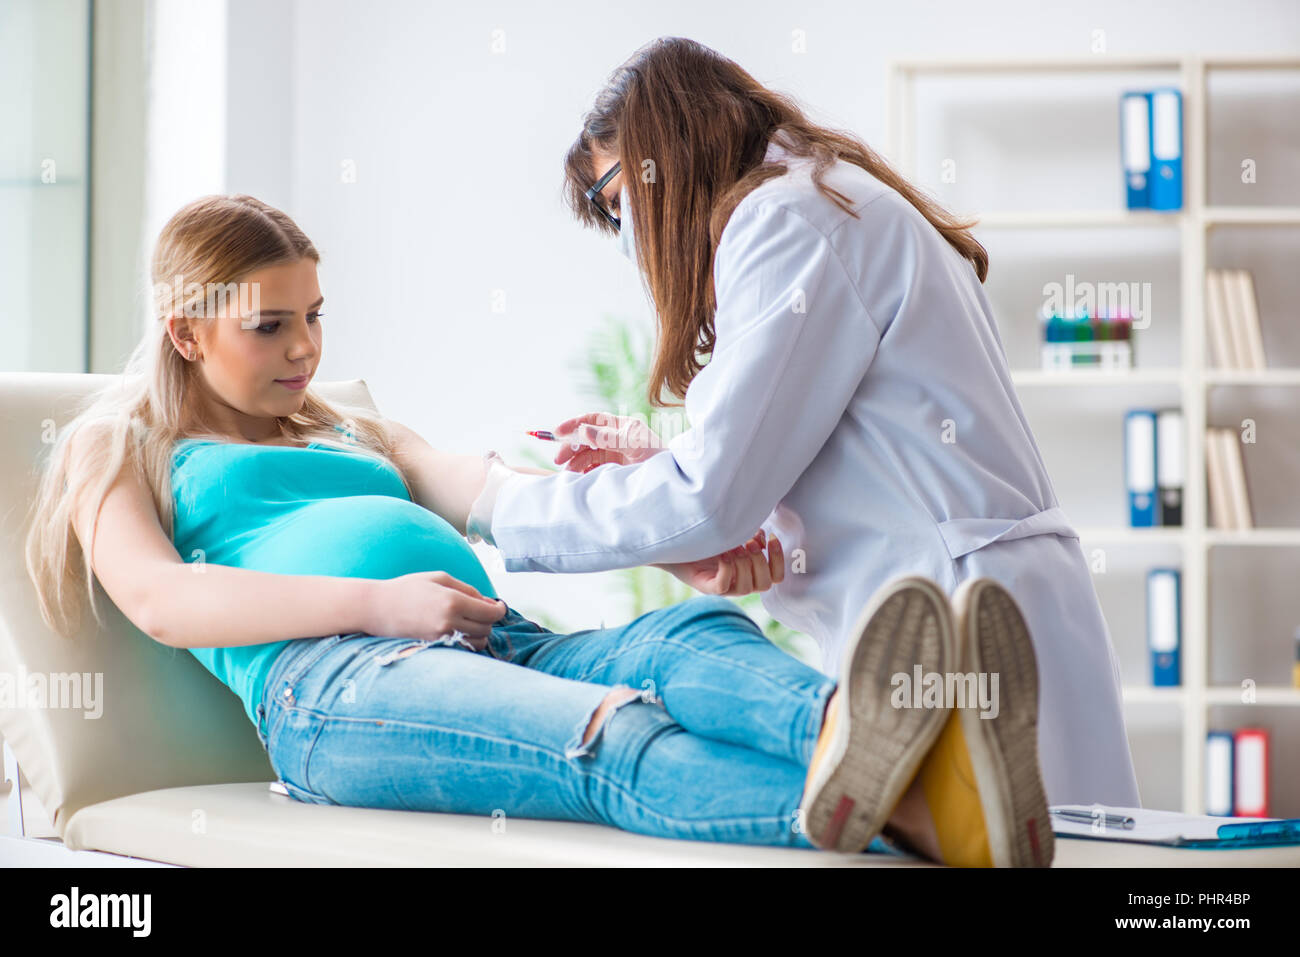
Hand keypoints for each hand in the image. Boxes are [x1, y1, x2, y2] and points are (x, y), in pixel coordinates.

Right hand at [366, 572, 506, 649]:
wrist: (376, 608)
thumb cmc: (408, 588)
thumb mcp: (439, 579)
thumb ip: (469, 590)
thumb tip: (490, 603)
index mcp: (452, 601)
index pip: (491, 613)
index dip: (500, 610)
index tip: (499, 606)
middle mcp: (448, 623)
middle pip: (486, 629)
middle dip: (488, 620)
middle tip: (479, 611)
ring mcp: (440, 639)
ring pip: (477, 643)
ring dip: (479, 633)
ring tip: (468, 622)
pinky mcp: (433, 648)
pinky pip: (462, 649)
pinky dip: (466, 642)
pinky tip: (458, 631)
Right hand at [551, 412, 665, 471]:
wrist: (673, 481)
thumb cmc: (659, 459)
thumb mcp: (634, 445)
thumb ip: (609, 437)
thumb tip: (583, 429)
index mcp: (622, 426)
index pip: (592, 420)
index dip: (574, 424)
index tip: (557, 432)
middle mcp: (617, 438)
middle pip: (586, 438)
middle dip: (571, 447)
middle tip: (559, 460)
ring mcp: (615, 454)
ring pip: (588, 455)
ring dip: (576, 463)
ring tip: (569, 473)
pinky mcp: (615, 469)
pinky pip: (594, 468)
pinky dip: (584, 472)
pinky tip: (580, 478)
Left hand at [652, 530, 785, 596]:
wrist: (676, 539)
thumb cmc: (708, 536)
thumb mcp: (734, 533)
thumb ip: (750, 534)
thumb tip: (762, 536)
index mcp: (750, 572)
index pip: (776, 577)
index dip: (779, 559)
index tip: (771, 538)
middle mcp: (739, 582)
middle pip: (765, 584)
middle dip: (761, 561)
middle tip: (748, 543)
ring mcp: (723, 587)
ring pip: (746, 588)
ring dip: (743, 564)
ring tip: (733, 547)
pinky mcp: (706, 587)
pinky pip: (722, 586)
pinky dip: (726, 569)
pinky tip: (722, 553)